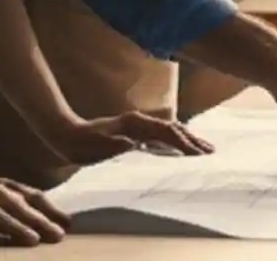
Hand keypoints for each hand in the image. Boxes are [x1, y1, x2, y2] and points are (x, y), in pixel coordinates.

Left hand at [42, 111, 214, 164]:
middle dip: (192, 139)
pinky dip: (174, 141)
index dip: (182, 143)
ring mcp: (136, 125)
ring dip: (186, 139)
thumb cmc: (79, 144)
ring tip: (203, 149)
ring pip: (168, 130)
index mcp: (132, 123)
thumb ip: (113, 145)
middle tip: (211, 152)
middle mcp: (138, 121)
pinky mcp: (134, 132)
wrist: (65, 135)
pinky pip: (160, 135)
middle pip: (172, 128)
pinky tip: (181, 148)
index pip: (165, 132)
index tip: (198, 154)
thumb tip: (132, 143)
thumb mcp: (93, 147)